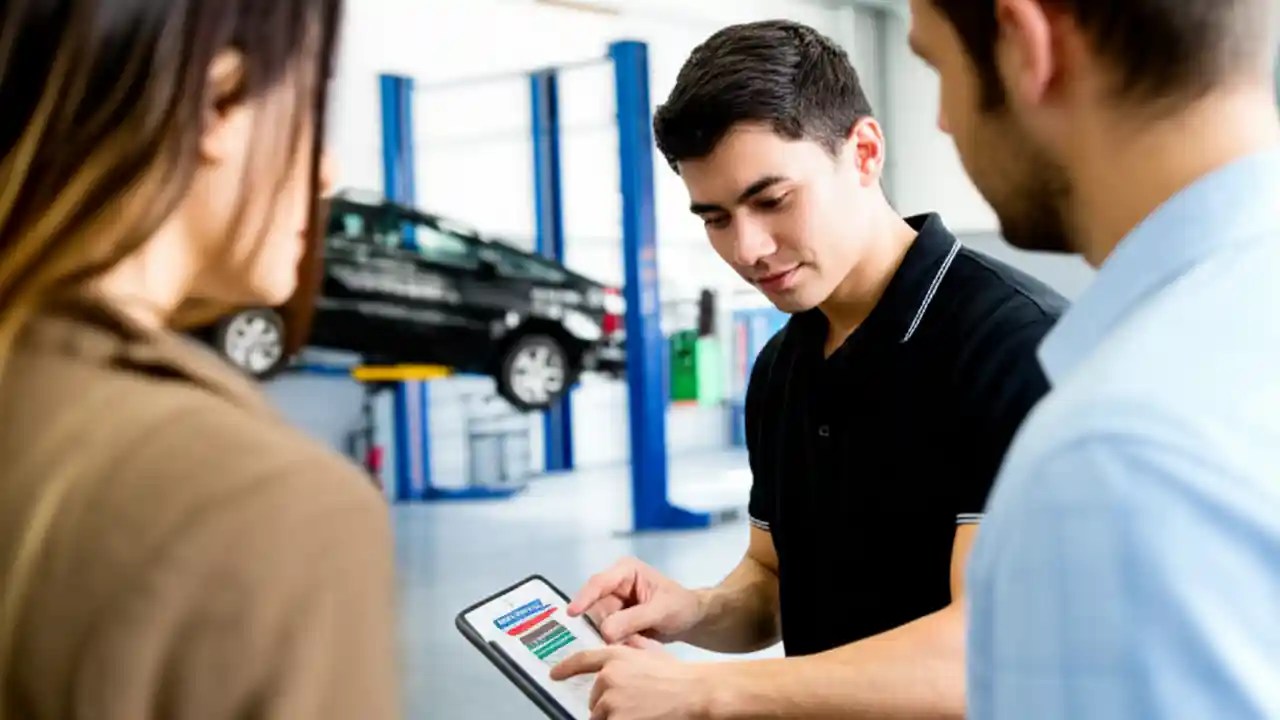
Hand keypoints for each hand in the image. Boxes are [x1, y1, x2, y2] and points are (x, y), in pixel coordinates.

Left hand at [550, 643, 713, 719]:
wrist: (693, 692)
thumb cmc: (679, 676)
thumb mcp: (650, 654)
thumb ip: (630, 656)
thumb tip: (612, 668)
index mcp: (616, 657)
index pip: (582, 660)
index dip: (565, 668)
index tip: (554, 675)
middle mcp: (608, 677)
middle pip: (595, 700)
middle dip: (608, 706)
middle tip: (634, 706)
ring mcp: (610, 701)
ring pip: (600, 718)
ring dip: (614, 719)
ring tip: (641, 713)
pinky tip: (641, 718)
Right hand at [569, 558, 702, 643]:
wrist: (691, 621)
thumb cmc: (680, 606)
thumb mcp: (661, 610)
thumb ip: (633, 618)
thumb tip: (605, 631)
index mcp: (625, 571)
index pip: (599, 583)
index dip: (584, 598)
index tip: (572, 613)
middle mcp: (613, 586)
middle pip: (594, 607)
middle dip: (602, 626)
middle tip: (612, 642)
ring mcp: (612, 605)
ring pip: (599, 624)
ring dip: (613, 638)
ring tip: (635, 642)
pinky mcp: (614, 623)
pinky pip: (606, 635)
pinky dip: (618, 643)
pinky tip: (635, 644)